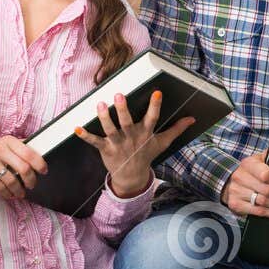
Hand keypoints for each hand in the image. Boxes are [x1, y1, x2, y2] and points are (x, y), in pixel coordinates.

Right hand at [0, 136, 47, 199]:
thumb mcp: (6, 146)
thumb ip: (21, 148)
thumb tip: (41, 154)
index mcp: (9, 141)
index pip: (29, 153)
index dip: (39, 164)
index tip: (44, 171)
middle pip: (23, 168)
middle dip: (31, 180)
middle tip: (32, 185)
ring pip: (12, 181)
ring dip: (19, 190)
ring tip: (21, 193)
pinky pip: (0, 187)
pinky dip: (8, 194)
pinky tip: (10, 194)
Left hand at [73, 90, 194, 197]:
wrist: (132, 176)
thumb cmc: (146, 154)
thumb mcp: (163, 142)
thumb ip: (176, 129)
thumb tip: (192, 118)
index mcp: (146, 133)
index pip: (152, 117)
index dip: (155, 105)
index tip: (157, 92)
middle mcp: (132, 137)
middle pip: (127, 122)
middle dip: (123, 109)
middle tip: (119, 94)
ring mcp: (118, 144)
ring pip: (110, 129)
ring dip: (104, 117)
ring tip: (100, 104)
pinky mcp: (106, 149)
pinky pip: (95, 142)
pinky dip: (85, 136)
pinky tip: (76, 129)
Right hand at [222, 153, 268, 219]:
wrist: (227, 182)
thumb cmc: (249, 171)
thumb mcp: (258, 160)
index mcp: (248, 164)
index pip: (266, 174)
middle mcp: (241, 178)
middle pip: (267, 190)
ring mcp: (237, 192)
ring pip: (264, 203)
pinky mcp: (236, 205)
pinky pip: (259, 212)